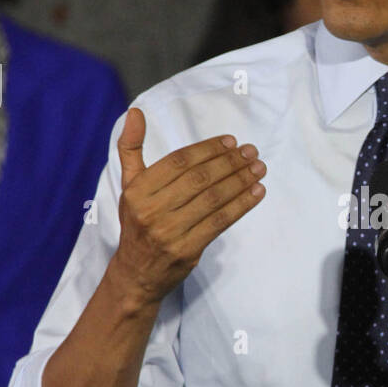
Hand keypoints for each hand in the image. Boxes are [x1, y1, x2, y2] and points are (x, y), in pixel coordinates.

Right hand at [112, 107, 266, 306]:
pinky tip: (256, 192)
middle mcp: (151, 209)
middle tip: (252, 152)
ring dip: (241, 181)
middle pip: (199, 178)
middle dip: (230, 162)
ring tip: (259, 169)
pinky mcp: (187, 250)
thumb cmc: (137, 223)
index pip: (179, 161)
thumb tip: (135, 112)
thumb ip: (131, 149)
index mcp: (137, 190)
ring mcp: (169, 231)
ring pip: (213, 199)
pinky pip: (220, 222)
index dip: (208, 149)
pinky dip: (242, 205)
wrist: (136, 274)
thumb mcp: (129, 186)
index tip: (231, 141)